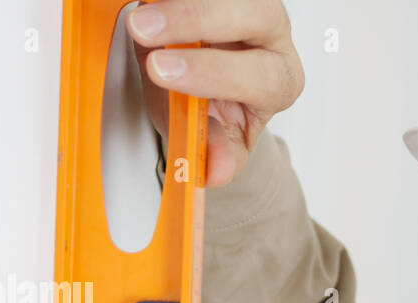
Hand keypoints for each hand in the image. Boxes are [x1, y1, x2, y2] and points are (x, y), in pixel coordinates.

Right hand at [128, 0, 304, 186]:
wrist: (198, 75)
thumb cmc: (209, 104)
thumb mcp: (208, 134)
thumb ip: (213, 151)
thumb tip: (215, 171)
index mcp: (279, 80)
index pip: (262, 77)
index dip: (213, 74)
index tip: (163, 73)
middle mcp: (273, 34)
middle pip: (257, 14)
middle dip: (195, 19)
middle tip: (142, 30)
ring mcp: (249, 2)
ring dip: (179, 1)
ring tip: (138, 16)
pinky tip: (147, 3)